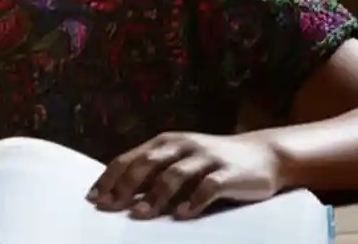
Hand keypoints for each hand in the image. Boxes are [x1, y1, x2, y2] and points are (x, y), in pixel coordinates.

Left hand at [87, 132, 281, 219]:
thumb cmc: (212, 162)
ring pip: (175, 174)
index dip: (110, 178)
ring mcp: (206, 157)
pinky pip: (209, 186)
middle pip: (148, 163)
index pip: (131, 158)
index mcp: (166, 142)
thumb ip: (153, 173)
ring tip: (139, 215)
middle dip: (125, 186)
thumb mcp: (180, 161)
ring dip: (155, 195)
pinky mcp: (229, 172)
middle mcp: (183, 145)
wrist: (263, 154)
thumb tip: (118, 196)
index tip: (93, 199)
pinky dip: (194, 200)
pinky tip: (182, 215)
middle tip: (110, 207)